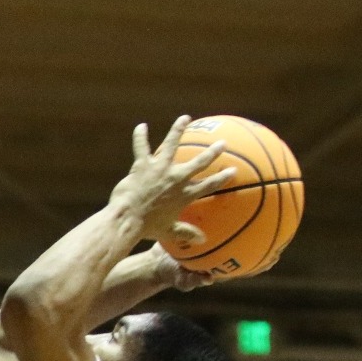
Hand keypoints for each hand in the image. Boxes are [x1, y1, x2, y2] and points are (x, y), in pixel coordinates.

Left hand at [108, 116, 233, 243]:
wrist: (127, 220)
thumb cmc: (147, 228)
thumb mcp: (169, 232)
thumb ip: (186, 233)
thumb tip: (203, 241)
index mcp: (184, 195)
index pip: (209, 186)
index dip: (222, 178)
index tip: (234, 170)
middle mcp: (176, 179)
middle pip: (199, 162)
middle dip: (212, 152)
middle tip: (222, 143)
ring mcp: (159, 169)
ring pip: (172, 144)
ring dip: (178, 130)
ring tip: (185, 118)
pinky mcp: (142, 165)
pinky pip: (141, 146)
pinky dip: (140, 136)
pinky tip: (141, 126)